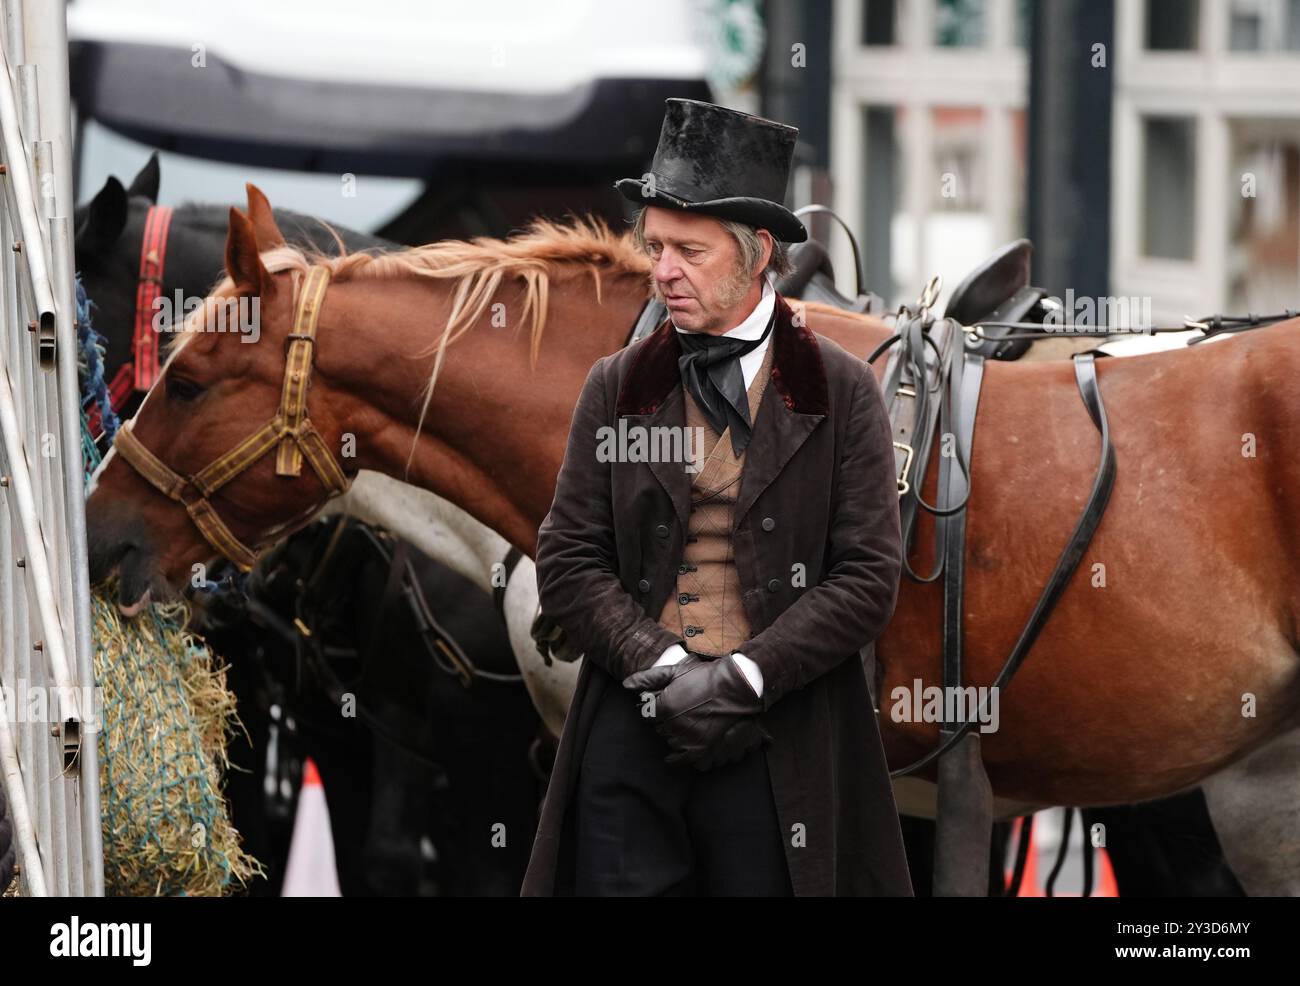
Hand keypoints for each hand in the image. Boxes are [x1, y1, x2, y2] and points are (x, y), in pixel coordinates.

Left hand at [623, 653, 769, 770]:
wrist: (733, 687)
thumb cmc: (703, 676)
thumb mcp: (675, 671)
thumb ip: (648, 679)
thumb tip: (625, 685)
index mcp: (664, 706)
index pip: (648, 715)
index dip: (656, 709)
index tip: (665, 704)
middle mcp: (673, 724)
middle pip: (659, 728)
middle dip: (665, 720)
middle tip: (678, 711)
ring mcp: (686, 737)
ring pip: (669, 741)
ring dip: (673, 734)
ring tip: (685, 722)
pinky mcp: (700, 747)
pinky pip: (681, 759)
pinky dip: (675, 759)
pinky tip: (671, 758)